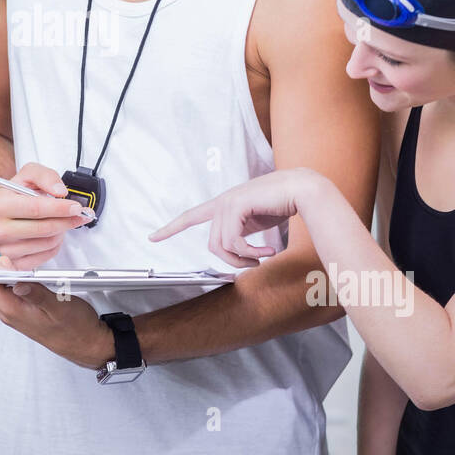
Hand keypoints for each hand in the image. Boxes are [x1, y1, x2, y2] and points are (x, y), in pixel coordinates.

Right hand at [0, 162, 92, 268]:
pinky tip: (53, 234)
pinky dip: (55, 245)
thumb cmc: (11, 194)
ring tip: (60, 221)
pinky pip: (45, 256)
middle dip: (67, 220)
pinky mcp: (14, 262)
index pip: (36, 209)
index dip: (60, 208)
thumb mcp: (27, 175)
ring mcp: (5, 249)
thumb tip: (60, 191)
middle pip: (44, 228)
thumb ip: (45, 176)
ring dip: (61, 231)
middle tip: (79, 214)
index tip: (76, 207)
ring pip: (48, 243)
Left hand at [0, 255, 108, 368]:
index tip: (15, 265)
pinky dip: (19, 281)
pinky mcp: (20, 310)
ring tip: (34, 275)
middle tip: (27, 268)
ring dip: (12, 274)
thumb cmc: (75, 327)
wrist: (85, 344)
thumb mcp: (60, 307)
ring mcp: (12, 312)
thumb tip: (16, 283)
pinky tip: (37, 282)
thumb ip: (37, 294)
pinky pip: (9, 290)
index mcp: (11, 310)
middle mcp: (7, 312)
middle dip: (3, 268)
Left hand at [148, 168, 319, 267]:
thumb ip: (240, 232)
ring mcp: (228, 202)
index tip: (153, 237)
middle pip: (213, 245)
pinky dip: (252, 252)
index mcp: (223, 205)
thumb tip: (234, 254)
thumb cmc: (282, 205)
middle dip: (233, 260)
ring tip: (264, 256)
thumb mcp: (255, 223)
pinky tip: (269, 251)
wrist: (301, 191)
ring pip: (222, 246)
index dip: (171, 228)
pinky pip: (234, 241)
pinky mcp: (237, 205)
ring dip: (245, 258)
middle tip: (255, 263)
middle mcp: (222, 202)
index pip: (191, 216)